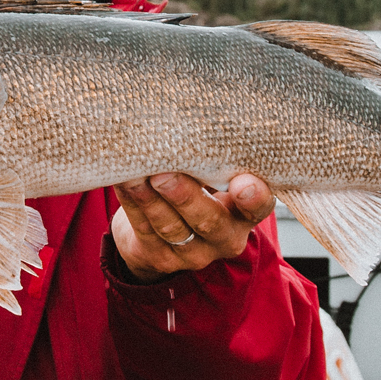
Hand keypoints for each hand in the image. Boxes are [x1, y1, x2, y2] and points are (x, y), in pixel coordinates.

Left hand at [111, 172, 274, 283]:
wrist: (165, 230)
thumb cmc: (197, 187)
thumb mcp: (213, 177)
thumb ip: (211, 160)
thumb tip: (193, 122)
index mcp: (244, 213)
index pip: (257, 208)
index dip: (254, 198)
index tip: (243, 183)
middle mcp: (224, 237)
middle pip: (208, 220)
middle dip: (184, 196)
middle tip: (164, 174)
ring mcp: (193, 253)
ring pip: (171, 227)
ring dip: (150, 200)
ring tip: (134, 176)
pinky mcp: (161, 257)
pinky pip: (144, 230)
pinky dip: (132, 203)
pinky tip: (123, 183)